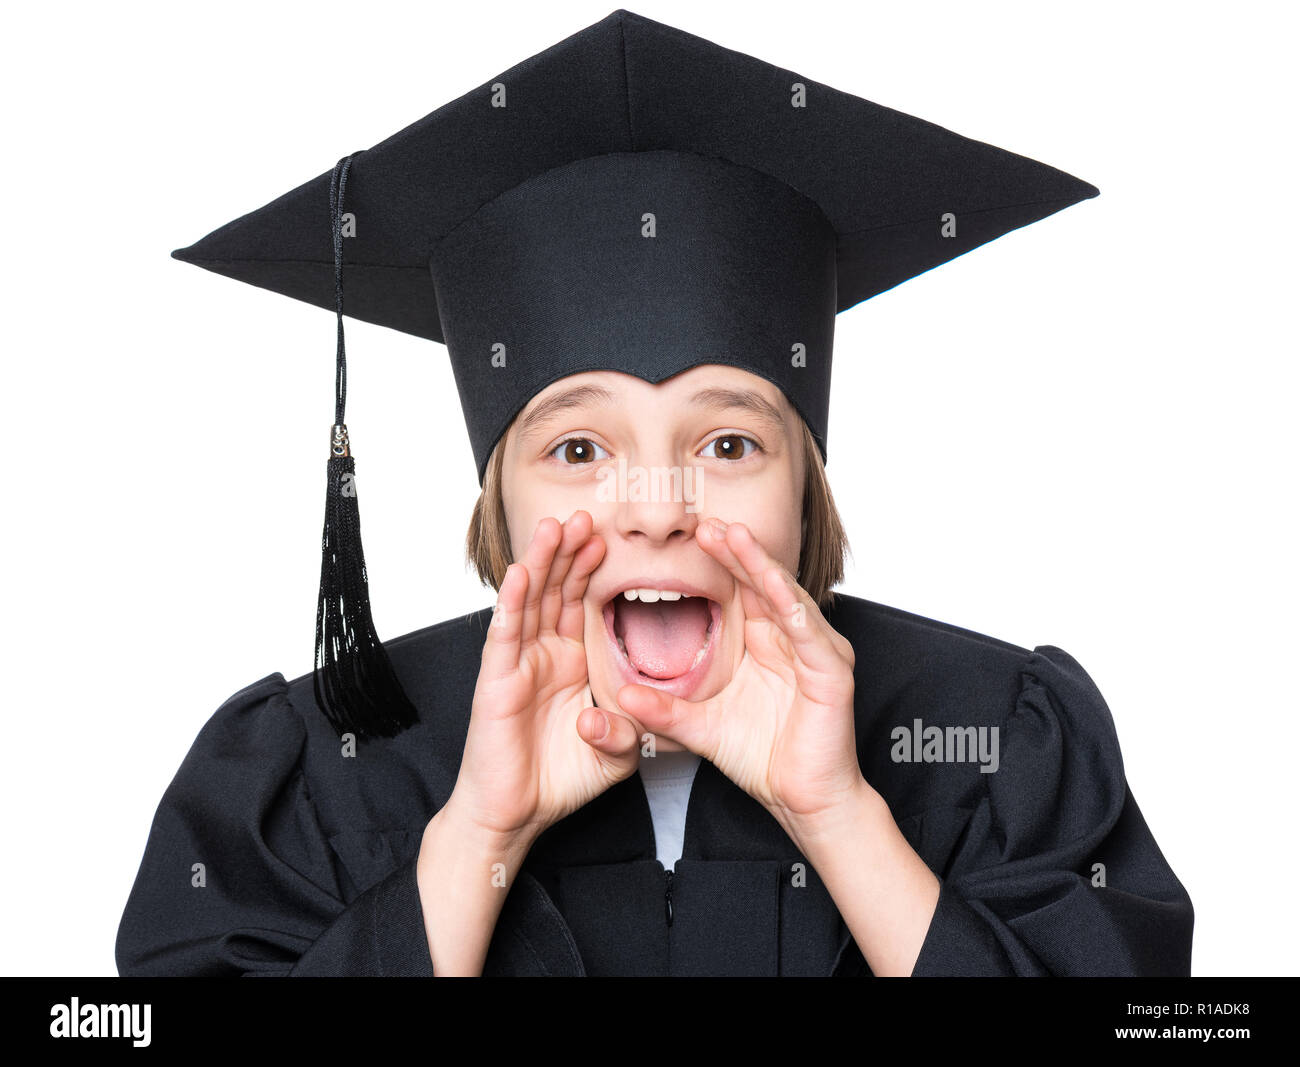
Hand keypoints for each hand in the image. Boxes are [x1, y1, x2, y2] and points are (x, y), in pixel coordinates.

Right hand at [444, 510, 642, 846]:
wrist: (514, 816)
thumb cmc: (558, 781)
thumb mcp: (615, 752)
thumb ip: (629, 727)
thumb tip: (624, 706)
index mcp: (570, 662)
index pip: (579, 603)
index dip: (591, 568)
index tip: (608, 535)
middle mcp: (542, 656)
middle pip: (555, 590)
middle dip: (568, 551)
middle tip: (585, 514)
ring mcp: (518, 665)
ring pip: (529, 601)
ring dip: (541, 562)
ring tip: (555, 525)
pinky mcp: (497, 682)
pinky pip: (506, 636)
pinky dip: (513, 603)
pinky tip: (522, 572)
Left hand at [618, 519, 866, 840]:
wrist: (804, 802)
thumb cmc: (763, 759)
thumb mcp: (701, 729)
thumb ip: (665, 710)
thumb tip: (621, 695)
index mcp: (767, 642)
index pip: (744, 590)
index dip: (723, 561)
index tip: (694, 535)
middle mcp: (796, 639)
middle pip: (766, 583)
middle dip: (739, 550)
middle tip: (708, 522)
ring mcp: (818, 653)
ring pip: (788, 598)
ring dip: (762, 566)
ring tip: (736, 537)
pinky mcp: (832, 673)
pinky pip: (810, 634)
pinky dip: (792, 608)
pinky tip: (773, 586)